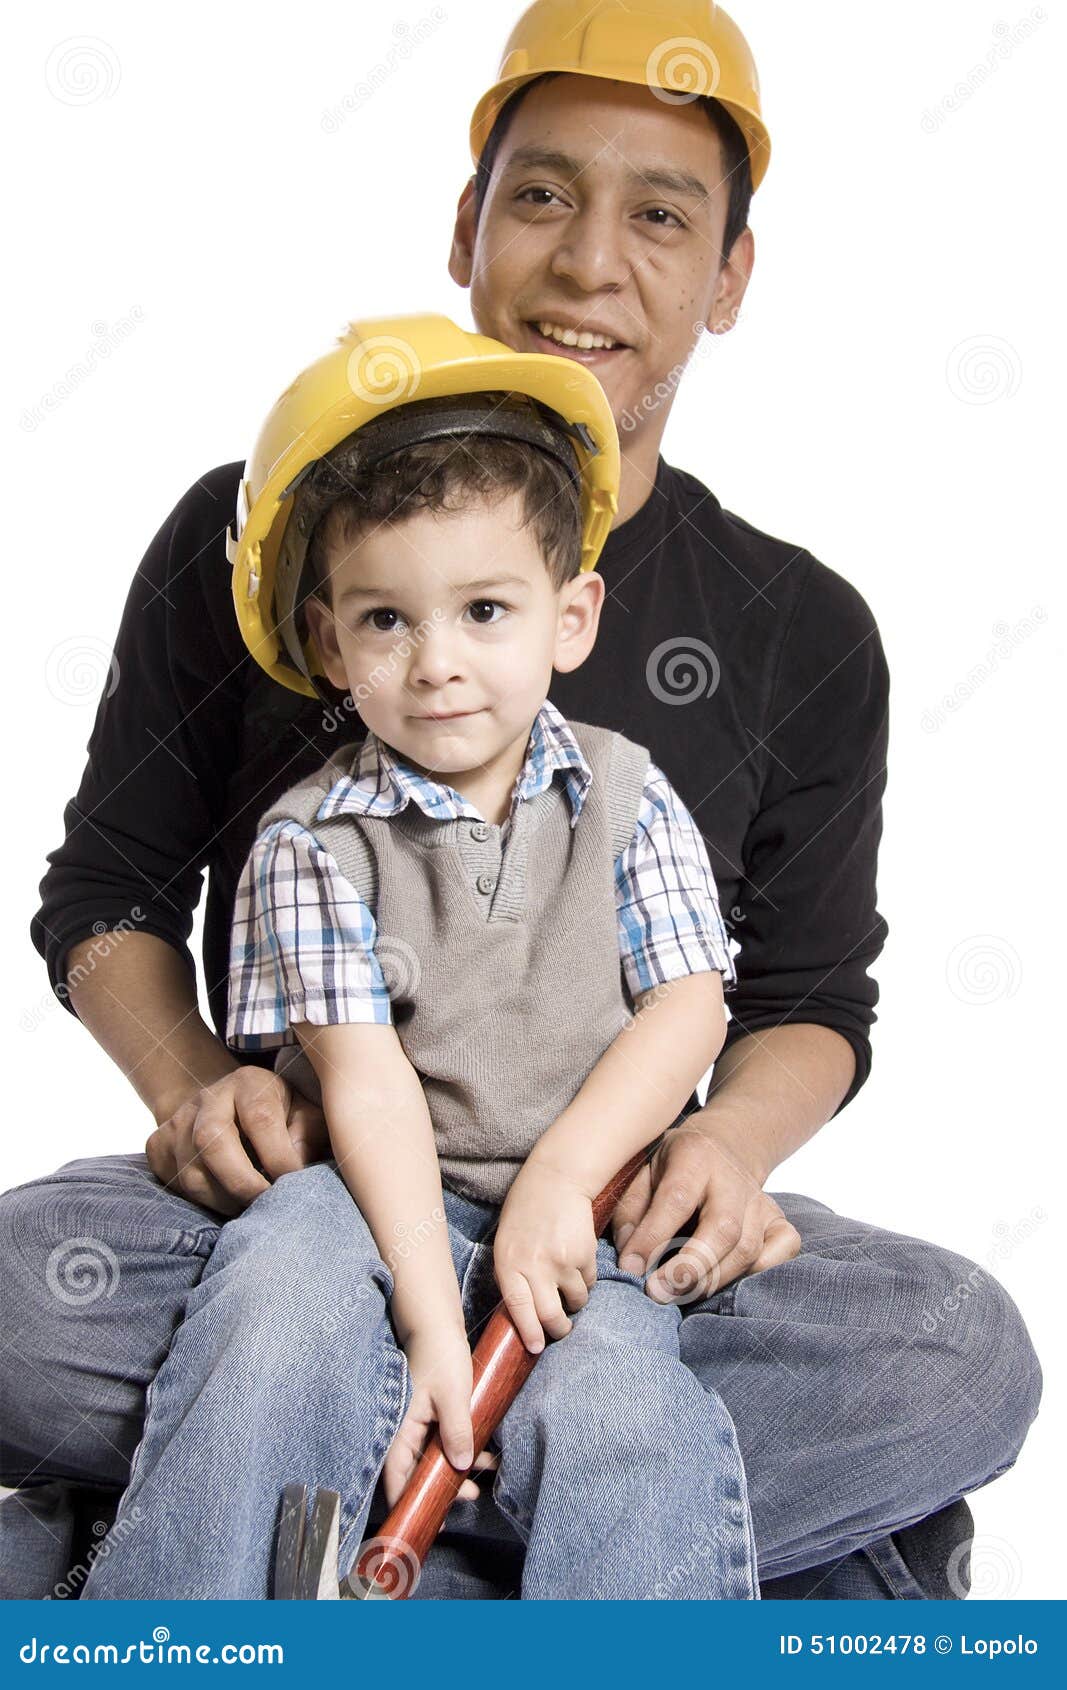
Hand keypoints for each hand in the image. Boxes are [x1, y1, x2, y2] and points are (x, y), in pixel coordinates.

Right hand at [145, 1067, 328, 1216]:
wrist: (224, 1104)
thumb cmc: (275, 1114)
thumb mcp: (302, 1113)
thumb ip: (309, 1135)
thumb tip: (298, 1169)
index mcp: (249, 1083)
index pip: (260, 1118)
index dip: (278, 1157)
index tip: (294, 1182)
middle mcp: (208, 1097)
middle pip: (211, 1140)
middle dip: (241, 1182)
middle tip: (265, 1204)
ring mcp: (177, 1120)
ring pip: (191, 1173)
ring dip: (224, 1200)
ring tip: (249, 1206)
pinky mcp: (157, 1145)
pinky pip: (175, 1184)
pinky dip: (202, 1201)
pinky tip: (224, 1199)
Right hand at [383, 1324, 482, 1508]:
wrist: (438, 1325)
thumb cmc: (441, 1355)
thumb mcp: (453, 1395)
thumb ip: (456, 1430)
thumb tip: (461, 1466)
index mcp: (402, 1429)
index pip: (396, 1478)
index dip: (409, 1502)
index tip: (429, 1520)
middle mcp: (405, 1430)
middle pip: (415, 1473)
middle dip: (439, 1490)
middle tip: (465, 1498)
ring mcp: (418, 1423)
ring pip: (432, 1458)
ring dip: (453, 1472)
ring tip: (480, 1482)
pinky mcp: (431, 1414)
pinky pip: (442, 1442)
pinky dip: (460, 1451)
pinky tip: (485, 1457)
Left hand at [493, 1158, 597, 1353]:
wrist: (556, 1179)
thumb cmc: (525, 1211)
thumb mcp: (506, 1242)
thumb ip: (512, 1274)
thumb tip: (522, 1311)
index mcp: (508, 1263)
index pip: (519, 1307)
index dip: (529, 1332)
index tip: (536, 1349)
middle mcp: (535, 1265)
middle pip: (550, 1314)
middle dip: (559, 1328)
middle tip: (562, 1329)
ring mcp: (562, 1260)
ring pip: (575, 1300)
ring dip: (575, 1300)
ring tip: (568, 1283)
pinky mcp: (584, 1254)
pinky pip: (589, 1281)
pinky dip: (586, 1279)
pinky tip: (577, 1260)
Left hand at [611, 1115, 800, 1300]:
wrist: (728, 1146)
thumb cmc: (677, 1167)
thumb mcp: (644, 1172)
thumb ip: (631, 1212)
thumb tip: (631, 1262)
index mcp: (694, 1159)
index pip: (677, 1199)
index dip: (653, 1237)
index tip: (631, 1268)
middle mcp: (733, 1180)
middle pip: (723, 1229)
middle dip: (690, 1268)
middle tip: (658, 1292)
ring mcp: (761, 1202)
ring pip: (747, 1250)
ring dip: (711, 1281)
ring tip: (679, 1294)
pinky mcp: (779, 1222)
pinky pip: (780, 1253)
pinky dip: (756, 1275)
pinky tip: (724, 1283)